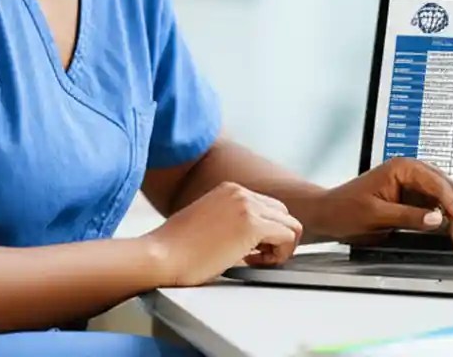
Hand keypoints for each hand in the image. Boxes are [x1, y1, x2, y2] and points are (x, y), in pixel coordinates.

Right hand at [142, 182, 302, 286]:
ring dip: (280, 247)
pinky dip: (280, 254)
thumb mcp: (206, 223)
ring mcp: (247, 205)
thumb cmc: (176, 249)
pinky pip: (288, 237)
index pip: (268, 207)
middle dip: (276, 238)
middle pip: (283, 213)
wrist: (160, 256)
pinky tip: (255, 263)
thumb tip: (253, 240)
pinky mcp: (252, 224)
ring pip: (291, 225)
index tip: (248, 251)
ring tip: (256, 261)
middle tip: (255, 258)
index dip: (265, 233)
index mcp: (229, 190)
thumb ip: (231, 223)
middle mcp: (240, 192)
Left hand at [312, 157, 452, 256]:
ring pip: (447, 199)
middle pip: (448, 189)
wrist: (329, 215)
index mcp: (402, 167)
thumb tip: (436, 219)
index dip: (452, 204)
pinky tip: (452, 237)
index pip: (437, 183)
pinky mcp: (415, 200)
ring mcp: (415, 186)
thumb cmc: (343, 208)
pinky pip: (438, 209)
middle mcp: (412, 172)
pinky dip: (447, 223)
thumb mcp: (375, 215)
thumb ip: (407, 216)